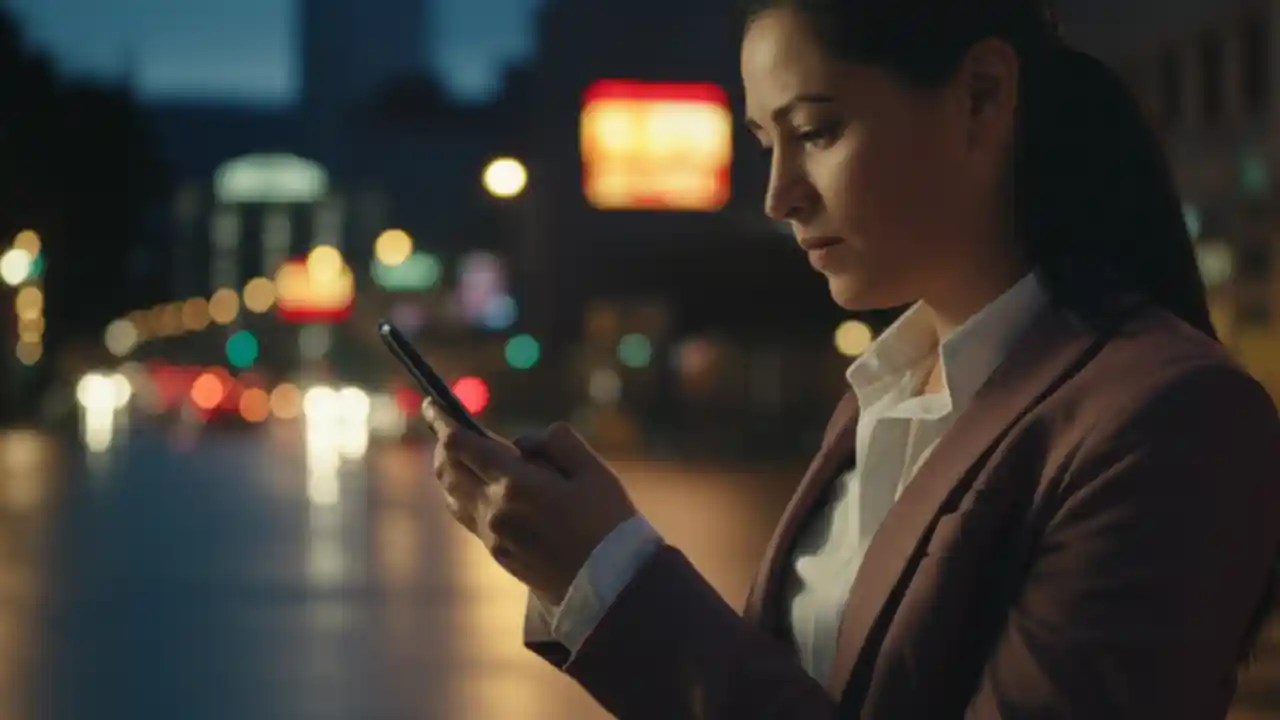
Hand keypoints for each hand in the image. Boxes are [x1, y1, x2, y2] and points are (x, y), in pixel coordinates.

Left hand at [422, 400, 638, 605]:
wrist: (610, 583)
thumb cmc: (607, 522)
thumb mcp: (593, 469)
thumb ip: (557, 441)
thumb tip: (521, 442)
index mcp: (516, 484)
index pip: (460, 444)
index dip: (442, 420)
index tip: (431, 402)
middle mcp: (494, 510)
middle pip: (446, 470)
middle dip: (443, 444)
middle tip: (448, 427)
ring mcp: (493, 535)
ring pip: (452, 495)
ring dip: (450, 471)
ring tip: (463, 456)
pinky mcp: (498, 554)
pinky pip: (468, 516)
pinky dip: (463, 495)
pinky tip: (481, 489)